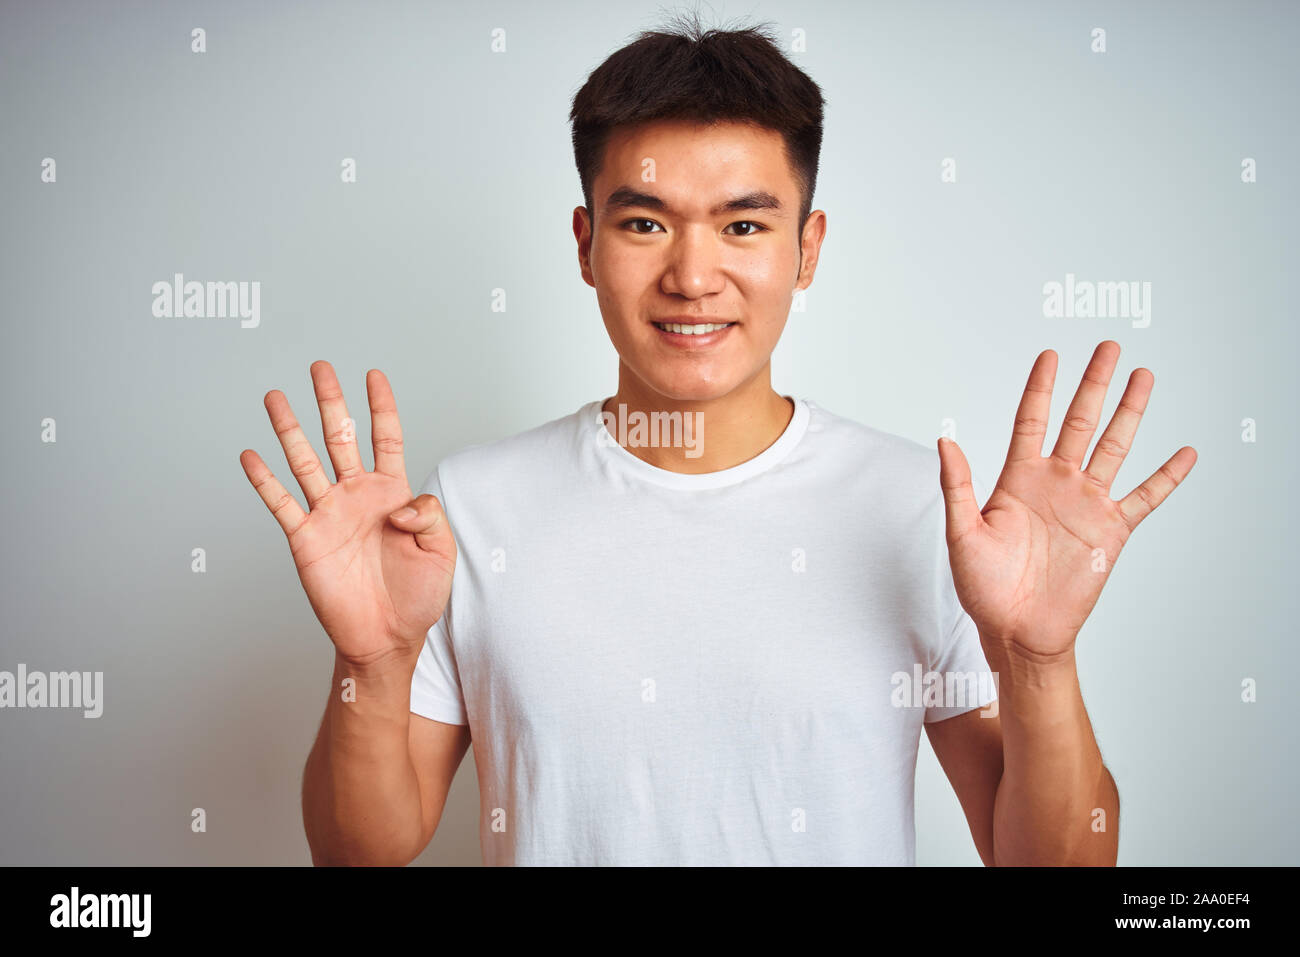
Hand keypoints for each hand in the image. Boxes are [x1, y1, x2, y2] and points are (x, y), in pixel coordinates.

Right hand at [239, 362, 455, 668]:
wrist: (387, 638)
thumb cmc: (418, 597)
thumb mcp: (442, 551)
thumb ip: (430, 516)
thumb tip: (399, 502)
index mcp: (393, 493)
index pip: (387, 438)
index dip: (381, 406)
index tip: (374, 375)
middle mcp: (357, 496)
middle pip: (341, 437)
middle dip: (331, 401)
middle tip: (320, 368)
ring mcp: (328, 514)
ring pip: (305, 461)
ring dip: (290, 429)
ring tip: (275, 396)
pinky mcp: (305, 538)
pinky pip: (281, 503)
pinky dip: (264, 480)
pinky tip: (251, 455)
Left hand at [937, 340, 1195, 659]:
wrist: (1017, 631)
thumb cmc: (983, 587)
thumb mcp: (961, 533)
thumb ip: (957, 486)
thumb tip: (944, 439)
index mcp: (1017, 479)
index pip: (1031, 420)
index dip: (1041, 388)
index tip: (1051, 354)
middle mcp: (1056, 484)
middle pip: (1079, 421)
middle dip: (1094, 384)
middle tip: (1109, 347)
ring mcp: (1086, 504)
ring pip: (1113, 447)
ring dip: (1129, 412)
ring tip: (1144, 376)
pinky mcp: (1111, 531)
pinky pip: (1145, 498)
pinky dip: (1166, 476)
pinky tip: (1185, 452)